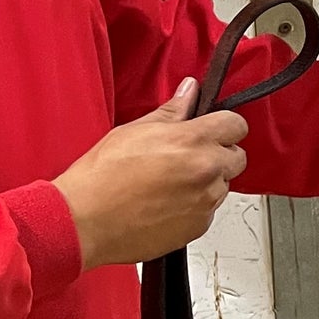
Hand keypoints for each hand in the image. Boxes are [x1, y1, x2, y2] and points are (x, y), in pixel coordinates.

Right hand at [56, 81, 250, 269]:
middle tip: (188, 157)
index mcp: (193, 140)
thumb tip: (189, 91)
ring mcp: (205, 201)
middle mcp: (206, 170)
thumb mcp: (133, 131)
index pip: (236, 124)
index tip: (212, 130)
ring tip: (169, 184)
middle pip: (237, 156)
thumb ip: (171, 111)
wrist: (82, 221)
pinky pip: (209, 210)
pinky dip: (195, 207)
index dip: (223, 126)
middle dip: (218, 154)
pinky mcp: (199, 226)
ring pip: (223, 185)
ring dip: (206, 182)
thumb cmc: (100, 178)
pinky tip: (166, 204)